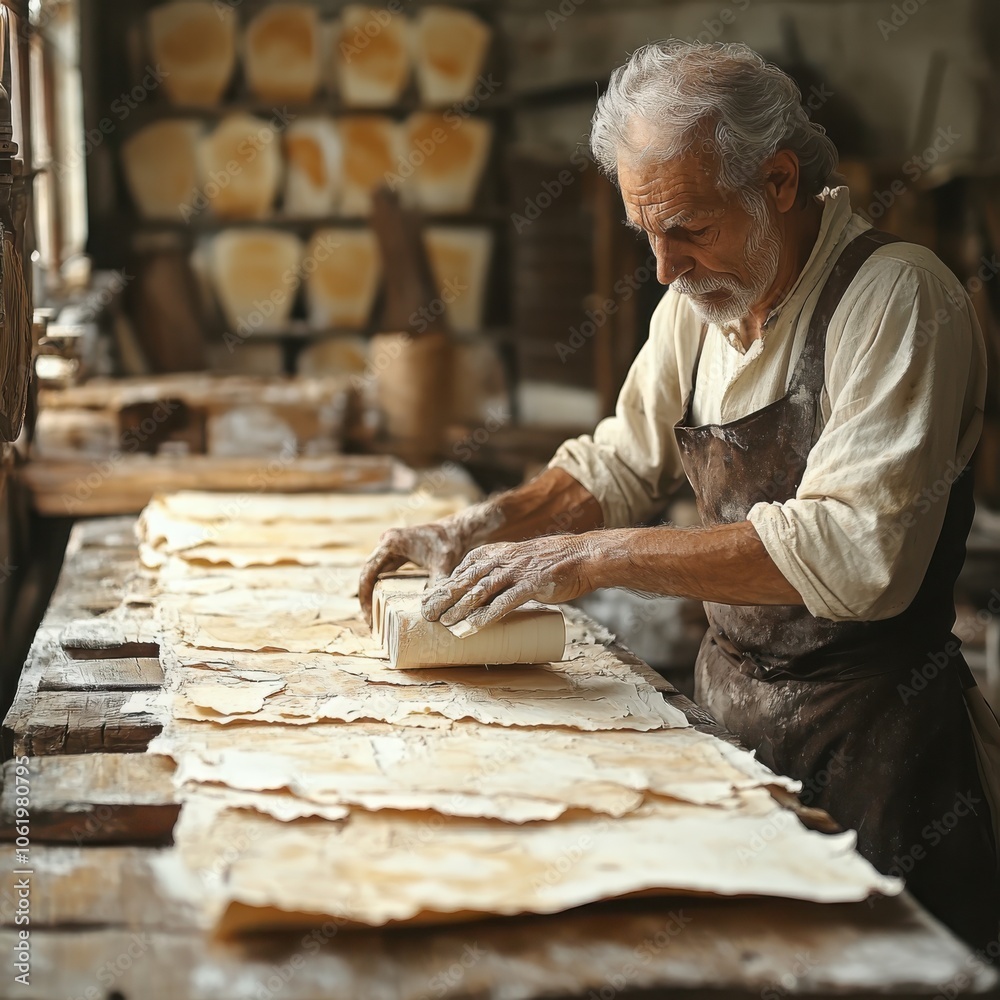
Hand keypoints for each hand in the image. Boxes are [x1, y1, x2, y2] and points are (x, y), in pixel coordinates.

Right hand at [359, 521, 469, 625]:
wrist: (458, 530)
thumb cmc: (450, 543)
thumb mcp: (443, 566)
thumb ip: (437, 586)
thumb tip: (432, 613)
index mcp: (391, 543)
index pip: (368, 573)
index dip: (365, 597)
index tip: (370, 618)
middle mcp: (386, 543)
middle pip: (367, 575)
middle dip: (367, 600)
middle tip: (373, 625)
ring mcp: (390, 548)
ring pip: (374, 575)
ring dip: (373, 595)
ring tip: (377, 620)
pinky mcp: (397, 554)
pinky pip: (384, 573)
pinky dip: (383, 589)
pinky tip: (387, 606)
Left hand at [420, 535, 600, 631]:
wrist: (583, 557)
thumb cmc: (552, 562)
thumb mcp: (521, 559)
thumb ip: (504, 571)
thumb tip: (487, 592)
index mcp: (498, 551)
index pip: (464, 567)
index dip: (446, 583)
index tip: (432, 598)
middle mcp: (503, 559)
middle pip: (466, 579)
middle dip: (444, 597)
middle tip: (427, 614)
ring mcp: (517, 571)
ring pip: (481, 591)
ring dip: (460, 609)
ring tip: (445, 623)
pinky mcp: (531, 585)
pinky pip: (505, 602)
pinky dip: (487, 616)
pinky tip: (474, 627)